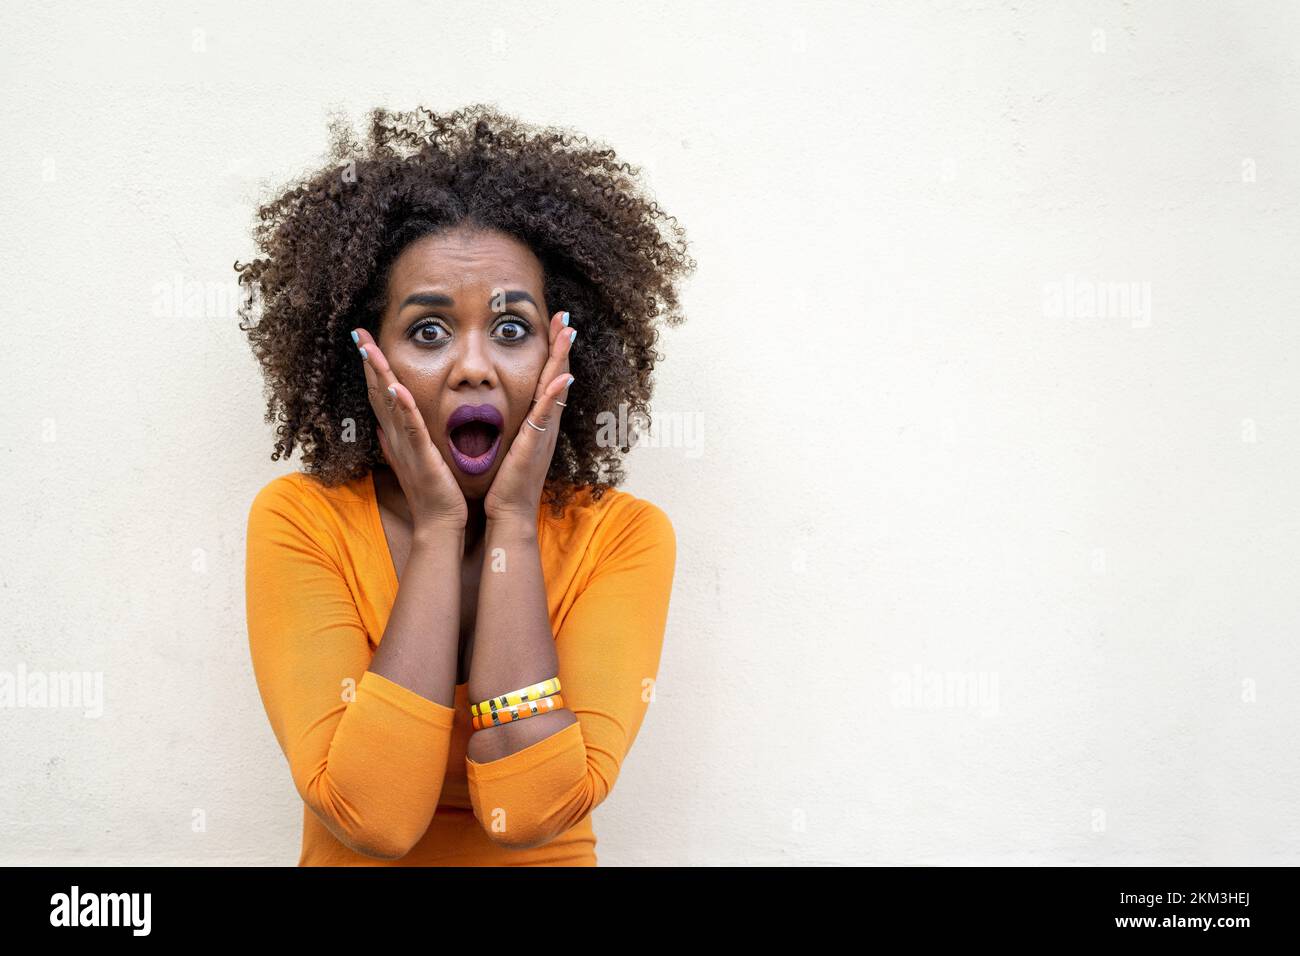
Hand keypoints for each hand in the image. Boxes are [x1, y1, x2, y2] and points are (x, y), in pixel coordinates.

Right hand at [353, 327, 468, 532]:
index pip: (380, 395)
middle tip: (357, 333)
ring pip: (389, 404)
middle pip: (378, 392)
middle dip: (369, 361)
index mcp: (397, 435)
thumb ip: (400, 439)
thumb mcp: (415, 458)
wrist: (440, 522)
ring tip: (369, 349)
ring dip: (379, 375)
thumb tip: (384, 425)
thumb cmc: (433, 492)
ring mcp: (406, 445)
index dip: (371, 367)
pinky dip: (402, 407)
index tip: (363, 341)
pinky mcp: (421, 456)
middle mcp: (396, 437)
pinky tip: (396, 387)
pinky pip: (411, 428)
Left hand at [483, 310, 575, 523]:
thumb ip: (512, 427)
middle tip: (566, 317)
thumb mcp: (510, 447)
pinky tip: (563, 376)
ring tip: (568, 332)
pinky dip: (554, 395)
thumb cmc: (506, 483)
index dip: (552, 354)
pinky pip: (546, 415)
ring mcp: (542, 432)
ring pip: (555, 388)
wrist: (509, 513)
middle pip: (557, 376)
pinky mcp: (534, 444)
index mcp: (537, 422)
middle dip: (562, 347)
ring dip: (562, 360)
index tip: (555, 326)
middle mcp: (545, 424)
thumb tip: (506, 410)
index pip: (546, 380)